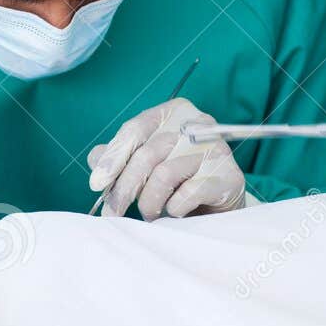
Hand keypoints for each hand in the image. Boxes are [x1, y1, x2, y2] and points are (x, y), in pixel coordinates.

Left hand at [87, 98, 247, 220]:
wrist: (219, 205)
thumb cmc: (178, 180)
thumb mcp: (146, 164)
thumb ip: (120, 156)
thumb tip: (95, 159)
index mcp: (173, 112)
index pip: (135, 130)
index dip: (113, 158)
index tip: (96, 184)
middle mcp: (197, 123)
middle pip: (147, 154)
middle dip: (125, 188)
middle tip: (113, 212)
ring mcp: (216, 148)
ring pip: (164, 174)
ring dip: (149, 202)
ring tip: (150, 213)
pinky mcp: (229, 176)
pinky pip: (188, 193)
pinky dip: (174, 208)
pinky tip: (175, 211)